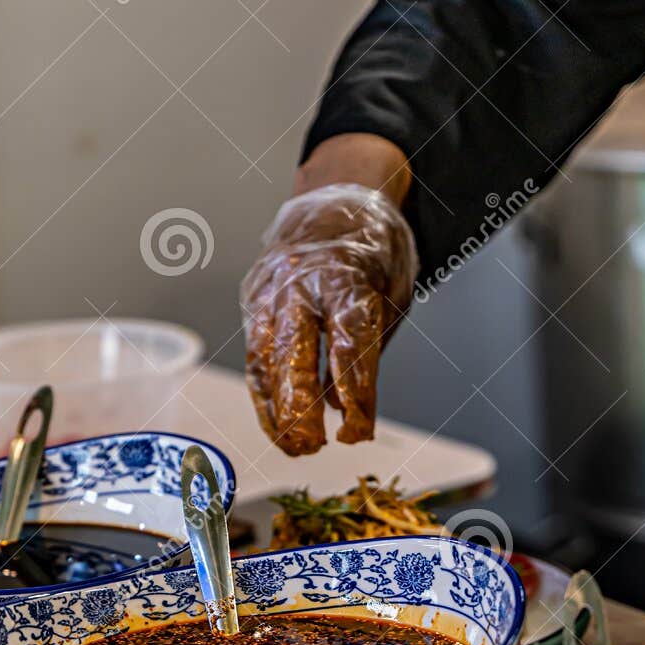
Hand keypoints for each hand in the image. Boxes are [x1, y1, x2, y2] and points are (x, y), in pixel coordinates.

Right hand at [241, 172, 417, 455]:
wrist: (336, 197)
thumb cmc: (372, 250)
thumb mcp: (390, 295)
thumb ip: (367, 351)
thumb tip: (339, 407)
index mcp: (346, 275)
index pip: (348, 345)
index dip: (352, 395)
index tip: (356, 432)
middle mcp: (301, 280)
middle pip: (294, 352)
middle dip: (300, 407)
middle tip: (312, 447)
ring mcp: (271, 288)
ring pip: (264, 358)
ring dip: (275, 410)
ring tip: (293, 446)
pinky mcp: (253, 298)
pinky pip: (254, 354)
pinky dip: (264, 394)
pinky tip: (275, 424)